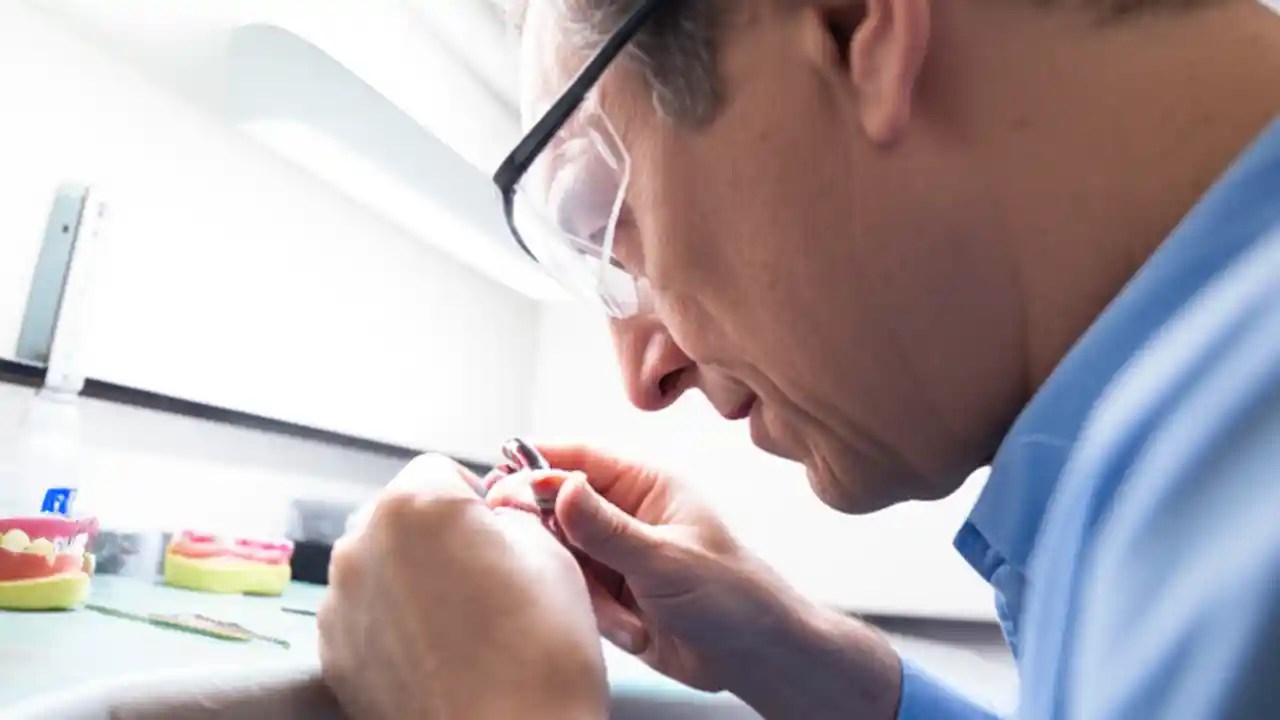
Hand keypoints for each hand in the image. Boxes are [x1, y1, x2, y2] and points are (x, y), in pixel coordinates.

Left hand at [319, 455, 607, 719]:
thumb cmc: (540, 651)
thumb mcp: (549, 550)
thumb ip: (512, 512)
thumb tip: (499, 508)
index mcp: (416, 502)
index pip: (440, 470)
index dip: (475, 500)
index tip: (498, 534)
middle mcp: (363, 543)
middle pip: (401, 516)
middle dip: (437, 538)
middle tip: (485, 581)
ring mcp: (341, 601)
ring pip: (380, 565)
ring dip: (413, 579)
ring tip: (464, 624)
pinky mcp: (334, 653)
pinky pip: (366, 615)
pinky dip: (394, 624)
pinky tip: (438, 652)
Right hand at [485, 444, 901, 718]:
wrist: (754, 656)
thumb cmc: (732, 595)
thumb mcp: (666, 559)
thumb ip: (608, 528)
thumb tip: (559, 486)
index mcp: (646, 484)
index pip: (579, 458)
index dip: (535, 464)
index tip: (500, 481)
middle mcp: (626, 513)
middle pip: (557, 505)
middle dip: (550, 534)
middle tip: (551, 557)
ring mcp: (615, 553)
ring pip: (562, 554)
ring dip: (583, 586)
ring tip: (624, 609)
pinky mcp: (611, 592)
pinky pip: (576, 593)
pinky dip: (596, 614)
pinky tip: (633, 628)